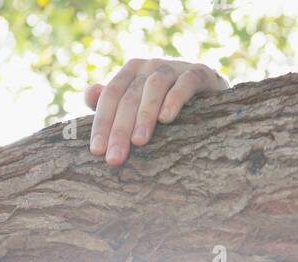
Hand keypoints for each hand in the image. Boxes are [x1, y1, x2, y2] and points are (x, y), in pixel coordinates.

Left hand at [85, 58, 228, 166]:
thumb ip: (112, 102)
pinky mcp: (198, 72)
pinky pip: (185, 83)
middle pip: (129, 96)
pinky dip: (175, 98)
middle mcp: (149, 66)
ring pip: (154, 87)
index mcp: (130, 72)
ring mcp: (174, 67)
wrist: (208, 94)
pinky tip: (167, 118)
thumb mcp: (137, 104)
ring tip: (139, 141)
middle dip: (120, 129)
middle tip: (115, 158)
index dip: (102, 123)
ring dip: (145, 114)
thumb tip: (89, 95)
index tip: (97, 152)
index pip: (111, 96)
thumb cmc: (164, 104)